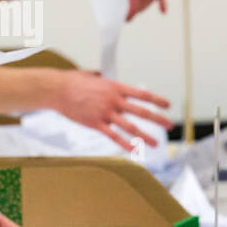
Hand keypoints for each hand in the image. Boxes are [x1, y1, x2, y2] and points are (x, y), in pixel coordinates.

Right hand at [53, 71, 171, 150]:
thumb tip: (101, 75)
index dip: (157, 100)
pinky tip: (135, 151)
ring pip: (130, 127)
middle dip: (158, 119)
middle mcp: (114, 100)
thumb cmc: (73, 81)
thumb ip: (101, 77)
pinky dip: (126, 145)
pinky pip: (114, 137)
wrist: (58, 90)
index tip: (167, 106)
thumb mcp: (92, 75)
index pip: (142, 94)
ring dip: (145, 136)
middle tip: (169, 126)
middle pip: (141, 112)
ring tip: (155, 144)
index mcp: (115, 87)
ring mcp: (105, 113)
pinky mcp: (96, 124)